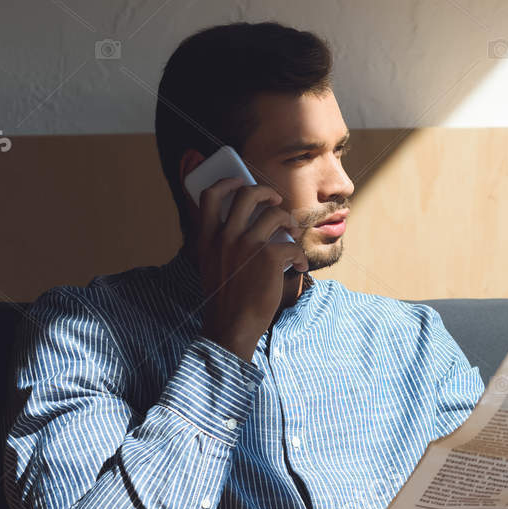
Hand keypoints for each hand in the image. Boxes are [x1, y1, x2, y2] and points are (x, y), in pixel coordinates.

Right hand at [195, 178, 307, 359]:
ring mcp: (247, 245)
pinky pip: (292, 244)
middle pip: (248, 195)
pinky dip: (300, 256)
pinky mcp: (269, 257)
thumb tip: (243, 223)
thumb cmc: (225, 298)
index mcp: (207, 237)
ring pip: (276, 215)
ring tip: (292, 232)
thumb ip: (220, 242)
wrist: (231, 326)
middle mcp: (225, 236)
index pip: (210, 196)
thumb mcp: (211, 264)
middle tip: (277, 201)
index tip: (241, 182)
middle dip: (267, 192)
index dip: (227, 182)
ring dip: (289, 221)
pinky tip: (299, 266)